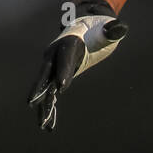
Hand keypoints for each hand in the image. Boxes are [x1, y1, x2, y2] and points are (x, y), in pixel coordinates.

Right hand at [28, 0, 127, 130]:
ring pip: (45, 87)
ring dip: (42, 105)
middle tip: (32, 103)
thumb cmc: (97, 29)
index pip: (65, 57)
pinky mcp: (54, 74)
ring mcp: (52, 65)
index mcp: (68, 42)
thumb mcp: (106, 30)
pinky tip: (47, 125)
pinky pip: (49, 92)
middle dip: (40, 89)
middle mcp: (55, 54)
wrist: (84, 27)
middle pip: (46, 74)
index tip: (62, 88)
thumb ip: (111, 30)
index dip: (63, 71)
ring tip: (42, 125)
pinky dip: (48, 107)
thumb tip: (120, 28)